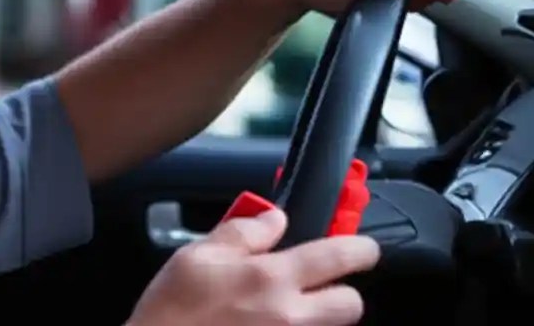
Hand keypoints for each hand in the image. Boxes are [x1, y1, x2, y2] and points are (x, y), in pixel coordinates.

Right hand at [128, 208, 378, 325]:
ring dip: (316, 316)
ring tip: (280, 309)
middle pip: (351, 305)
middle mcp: (289, 316)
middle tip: (318, 284)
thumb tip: (273, 218)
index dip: (360, 248)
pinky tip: (262, 325)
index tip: (362, 247)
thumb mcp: (196, 256)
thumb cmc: (170, 311)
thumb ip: (241, 232)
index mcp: (270, 278)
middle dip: (342, 291)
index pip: (339, 257)